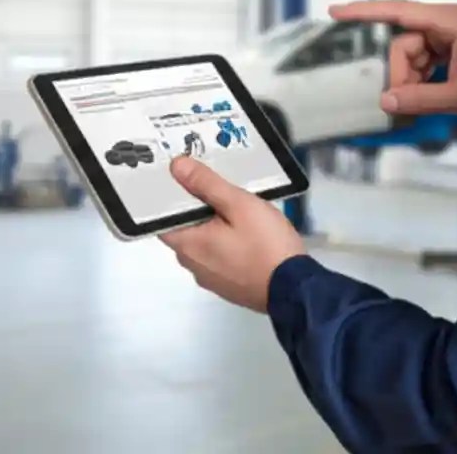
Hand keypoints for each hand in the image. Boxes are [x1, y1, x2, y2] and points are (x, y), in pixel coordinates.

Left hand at [159, 156, 305, 312]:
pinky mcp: (227, 285)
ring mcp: (210, 278)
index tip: (182, 178)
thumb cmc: (265, 245)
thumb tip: (176, 166)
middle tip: (215, 186)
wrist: (295, 289)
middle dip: (195, 208)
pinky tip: (245, 232)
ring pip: (202, 243)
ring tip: (234, 207)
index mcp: (188, 244)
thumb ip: (207, 185)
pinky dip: (224, 242)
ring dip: (212, 226)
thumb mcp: (239, 205)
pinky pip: (217, 257)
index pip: (161, 218)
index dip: (169, 196)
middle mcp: (191, 264)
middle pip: (183, 229)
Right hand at [329, 0, 456, 117]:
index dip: (364, 12)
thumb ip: (421, 99)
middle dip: (402, 74)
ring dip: (412, 80)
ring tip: (430, 99)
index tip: (335, 11)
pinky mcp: (448, 47)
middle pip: (402, 44)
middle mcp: (443, 22)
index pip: (397, 12)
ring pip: (409, 56)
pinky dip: (420, 79)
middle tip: (411, 101)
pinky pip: (420, 61)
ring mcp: (445, 34)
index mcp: (447, 22)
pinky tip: (431, 93)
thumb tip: (385, 100)